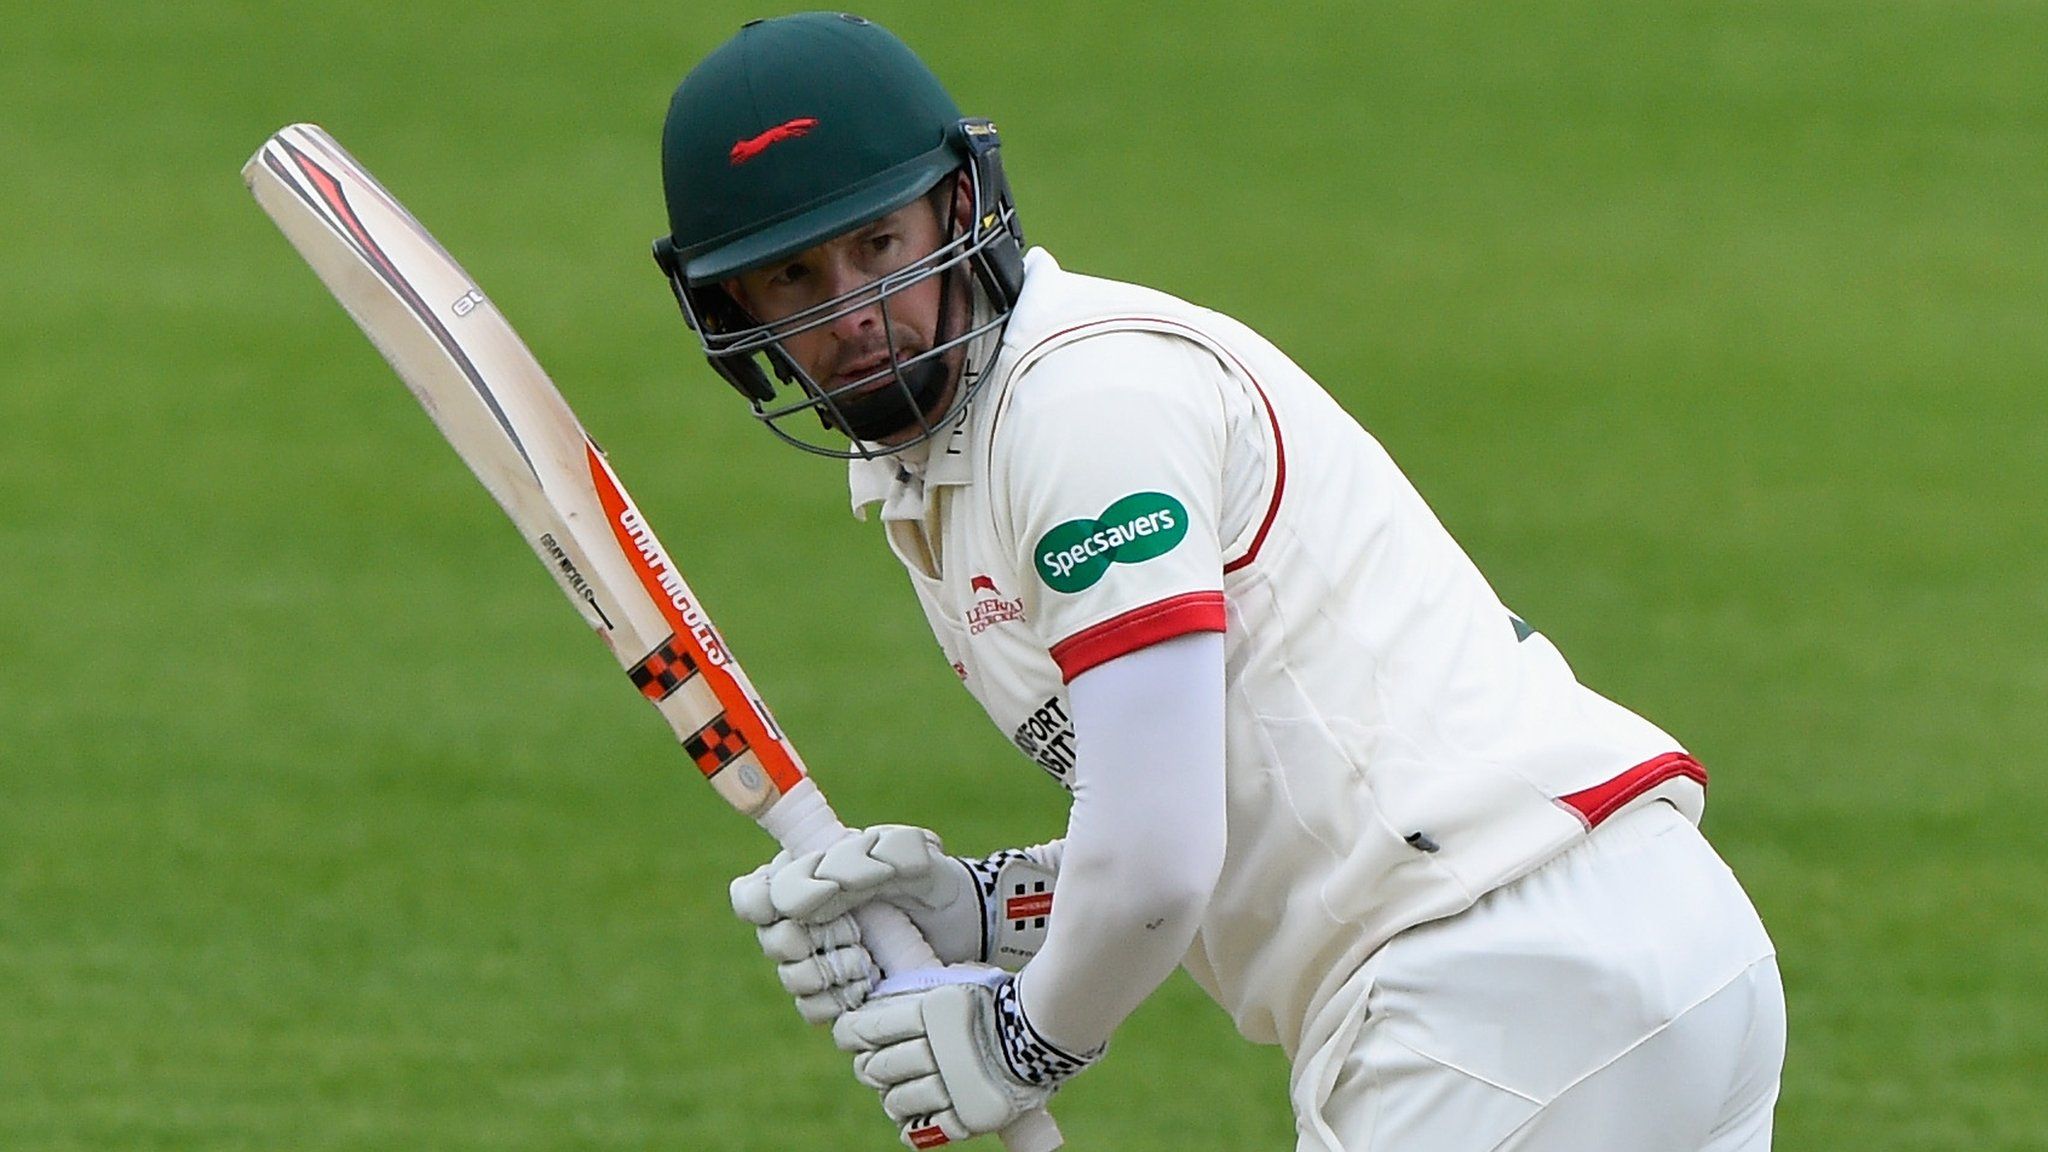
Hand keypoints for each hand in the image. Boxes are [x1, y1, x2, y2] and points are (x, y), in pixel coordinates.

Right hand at [730, 826, 969, 1027]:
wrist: (968, 922)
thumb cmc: (931, 875)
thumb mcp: (905, 851)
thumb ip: (860, 856)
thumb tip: (819, 883)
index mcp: (806, 877)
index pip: (752, 896)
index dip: (765, 905)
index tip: (809, 905)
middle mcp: (806, 919)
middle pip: (771, 942)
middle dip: (808, 943)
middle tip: (852, 934)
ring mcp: (822, 959)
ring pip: (792, 979)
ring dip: (829, 973)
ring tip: (867, 962)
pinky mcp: (843, 996)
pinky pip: (815, 1010)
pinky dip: (839, 1001)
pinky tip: (869, 986)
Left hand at [833, 967, 1100, 1147]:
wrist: (1047, 1027)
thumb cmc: (999, 1000)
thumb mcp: (956, 983)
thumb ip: (921, 994)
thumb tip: (882, 997)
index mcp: (925, 1011)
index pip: (864, 1028)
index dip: (850, 1034)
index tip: (851, 1034)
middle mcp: (932, 1049)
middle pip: (876, 1067)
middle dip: (871, 1065)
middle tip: (876, 1062)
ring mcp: (949, 1086)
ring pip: (896, 1099)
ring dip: (893, 1095)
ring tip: (899, 1089)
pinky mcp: (966, 1115)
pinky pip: (923, 1128)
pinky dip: (912, 1126)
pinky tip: (911, 1117)